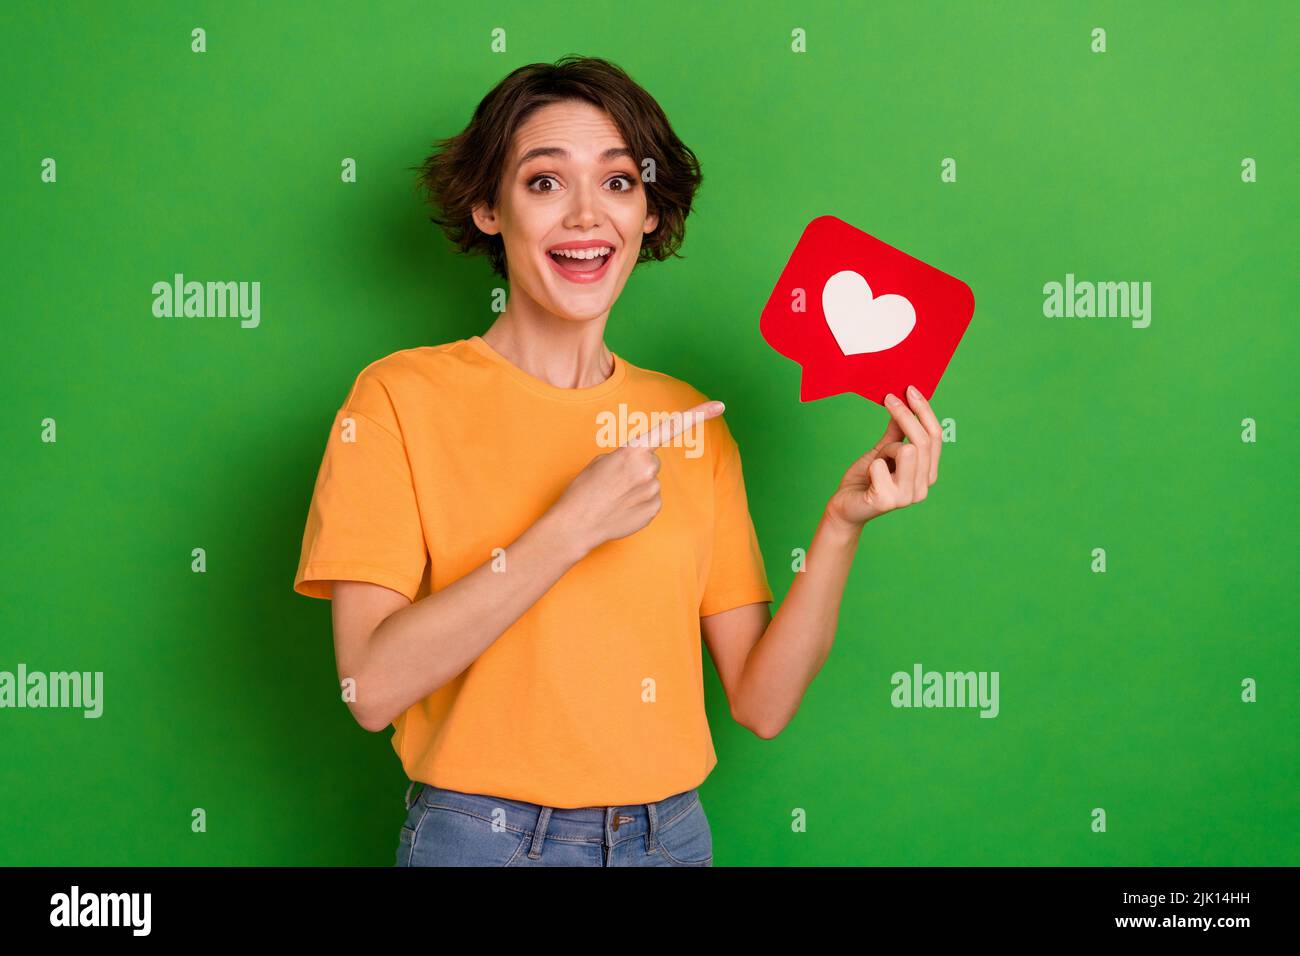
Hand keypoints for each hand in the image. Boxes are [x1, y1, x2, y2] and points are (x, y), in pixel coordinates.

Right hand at [550, 401, 725, 556]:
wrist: (577, 523)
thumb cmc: (585, 489)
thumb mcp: (603, 461)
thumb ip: (628, 457)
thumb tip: (640, 467)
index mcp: (633, 450)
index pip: (669, 428)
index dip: (697, 415)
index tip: (720, 406)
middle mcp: (648, 468)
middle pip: (653, 463)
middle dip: (638, 469)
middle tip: (615, 481)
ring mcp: (653, 491)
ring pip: (651, 483)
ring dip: (637, 488)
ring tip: (615, 497)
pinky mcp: (654, 510)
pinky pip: (652, 501)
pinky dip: (639, 504)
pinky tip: (622, 509)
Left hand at [825, 386, 942, 530]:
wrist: (845, 506)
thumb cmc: (865, 478)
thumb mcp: (883, 450)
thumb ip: (897, 432)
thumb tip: (905, 400)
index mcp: (927, 473)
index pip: (935, 436)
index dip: (924, 411)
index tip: (909, 389)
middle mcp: (923, 487)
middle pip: (922, 441)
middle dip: (905, 415)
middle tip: (888, 397)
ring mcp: (907, 497)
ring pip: (906, 450)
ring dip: (886, 449)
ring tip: (876, 461)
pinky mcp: (887, 501)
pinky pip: (880, 466)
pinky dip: (871, 466)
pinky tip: (868, 478)